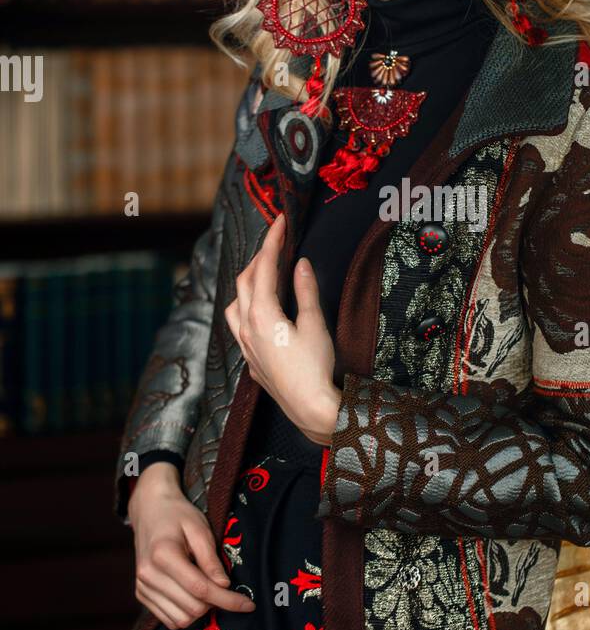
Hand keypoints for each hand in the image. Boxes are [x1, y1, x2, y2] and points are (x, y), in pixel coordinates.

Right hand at [127, 462, 255, 628]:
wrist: (150, 511)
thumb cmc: (178, 515)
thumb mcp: (200, 529)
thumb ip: (211, 559)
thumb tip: (224, 586)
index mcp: (163, 556)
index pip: (200, 589)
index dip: (228, 600)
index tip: (248, 605)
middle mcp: (148, 575)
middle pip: (192, 608)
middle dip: (216, 604)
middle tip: (226, 589)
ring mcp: (142, 587)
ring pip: (180, 620)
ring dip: (201, 611)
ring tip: (207, 588)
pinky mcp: (141, 594)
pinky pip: (169, 619)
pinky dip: (186, 613)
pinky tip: (193, 595)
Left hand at [224, 212, 341, 445]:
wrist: (309, 407)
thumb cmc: (315, 367)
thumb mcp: (315, 324)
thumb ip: (306, 292)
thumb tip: (301, 264)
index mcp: (262, 314)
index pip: (264, 267)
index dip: (272, 241)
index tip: (280, 222)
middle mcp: (247, 327)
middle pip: (245, 281)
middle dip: (259, 258)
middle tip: (276, 242)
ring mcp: (246, 345)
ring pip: (234, 304)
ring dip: (246, 284)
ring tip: (263, 274)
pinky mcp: (251, 360)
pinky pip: (238, 325)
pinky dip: (245, 307)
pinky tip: (259, 311)